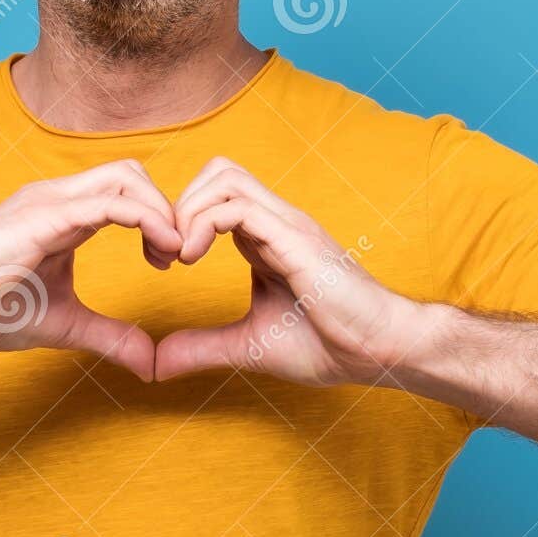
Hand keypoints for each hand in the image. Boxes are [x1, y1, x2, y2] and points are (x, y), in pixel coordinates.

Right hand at [0, 159, 181, 378]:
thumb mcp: (63, 324)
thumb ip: (109, 336)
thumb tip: (149, 363)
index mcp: (63, 214)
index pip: (125, 190)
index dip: (158, 217)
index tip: (168, 260)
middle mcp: (59, 197)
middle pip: (131, 172)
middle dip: (166, 207)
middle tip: (175, 256)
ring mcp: (50, 201)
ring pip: (126, 176)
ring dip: (161, 211)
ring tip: (171, 253)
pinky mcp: (45, 216)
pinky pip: (110, 202)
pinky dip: (145, 219)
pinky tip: (160, 249)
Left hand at [153, 157, 416, 385]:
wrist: (379, 351)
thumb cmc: (329, 344)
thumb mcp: (248, 345)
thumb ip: (203, 348)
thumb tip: (158, 365)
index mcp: (264, 238)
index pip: (214, 196)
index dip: (178, 219)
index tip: (161, 264)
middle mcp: (275, 221)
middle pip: (216, 171)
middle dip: (177, 204)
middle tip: (163, 255)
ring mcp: (286, 224)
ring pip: (224, 176)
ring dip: (187, 210)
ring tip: (179, 256)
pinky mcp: (294, 238)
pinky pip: (238, 206)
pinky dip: (203, 224)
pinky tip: (192, 260)